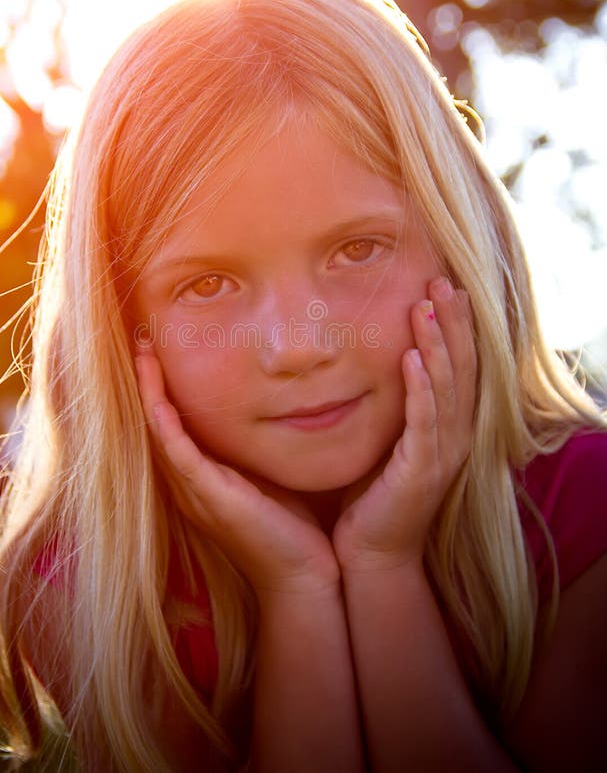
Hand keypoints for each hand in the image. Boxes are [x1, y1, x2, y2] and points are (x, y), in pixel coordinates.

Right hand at [135, 348, 338, 598]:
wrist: (302, 577)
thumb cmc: (291, 527)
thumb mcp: (268, 475)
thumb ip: (258, 446)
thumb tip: (274, 404)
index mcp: (201, 477)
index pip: (171, 424)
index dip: (161, 387)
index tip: (161, 349)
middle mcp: (189, 483)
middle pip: (155, 424)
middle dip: (147, 382)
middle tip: (141, 340)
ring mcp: (195, 491)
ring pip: (159, 432)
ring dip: (148, 392)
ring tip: (143, 354)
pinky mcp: (209, 496)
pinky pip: (177, 452)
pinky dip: (164, 420)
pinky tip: (157, 394)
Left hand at [333, 277, 475, 572]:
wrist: (371, 553)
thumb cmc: (372, 495)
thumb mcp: (386, 440)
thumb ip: (392, 404)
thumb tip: (372, 359)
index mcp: (447, 427)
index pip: (460, 366)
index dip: (456, 326)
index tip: (443, 287)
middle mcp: (453, 437)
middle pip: (462, 368)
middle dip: (452, 322)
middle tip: (441, 281)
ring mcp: (440, 454)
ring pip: (447, 388)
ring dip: (437, 344)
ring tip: (426, 305)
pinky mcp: (420, 471)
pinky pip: (423, 422)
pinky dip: (421, 388)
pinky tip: (411, 359)